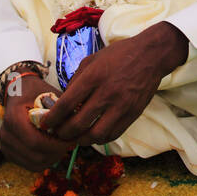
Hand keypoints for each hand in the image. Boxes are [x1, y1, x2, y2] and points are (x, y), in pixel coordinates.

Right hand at [0, 74, 72, 170]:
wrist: (19, 91)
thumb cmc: (36, 92)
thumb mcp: (50, 95)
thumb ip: (63, 110)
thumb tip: (79, 125)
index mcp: (14, 118)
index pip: (36, 142)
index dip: (57, 145)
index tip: (72, 140)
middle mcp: (6, 133)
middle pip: (36, 156)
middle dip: (57, 153)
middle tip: (70, 144)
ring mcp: (5, 144)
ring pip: (34, 164)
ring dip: (52, 158)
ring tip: (62, 146)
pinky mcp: (9, 152)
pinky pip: (30, 165)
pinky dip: (44, 161)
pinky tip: (52, 150)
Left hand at [42, 23, 187, 145]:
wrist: (151, 55)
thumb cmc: (119, 55)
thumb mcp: (92, 60)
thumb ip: (76, 80)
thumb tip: (63, 101)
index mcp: (93, 77)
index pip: (66, 104)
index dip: (52, 118)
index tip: (45, 124)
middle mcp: (107, 93)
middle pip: (78, 123)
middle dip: (63, 133)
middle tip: (57, 134)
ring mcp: (121, 105)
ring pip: (96, 135)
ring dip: (81, 140)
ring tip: (74, 138)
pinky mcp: (133, 114)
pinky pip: (113, 134)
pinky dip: (99, 139)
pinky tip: (93, 135)